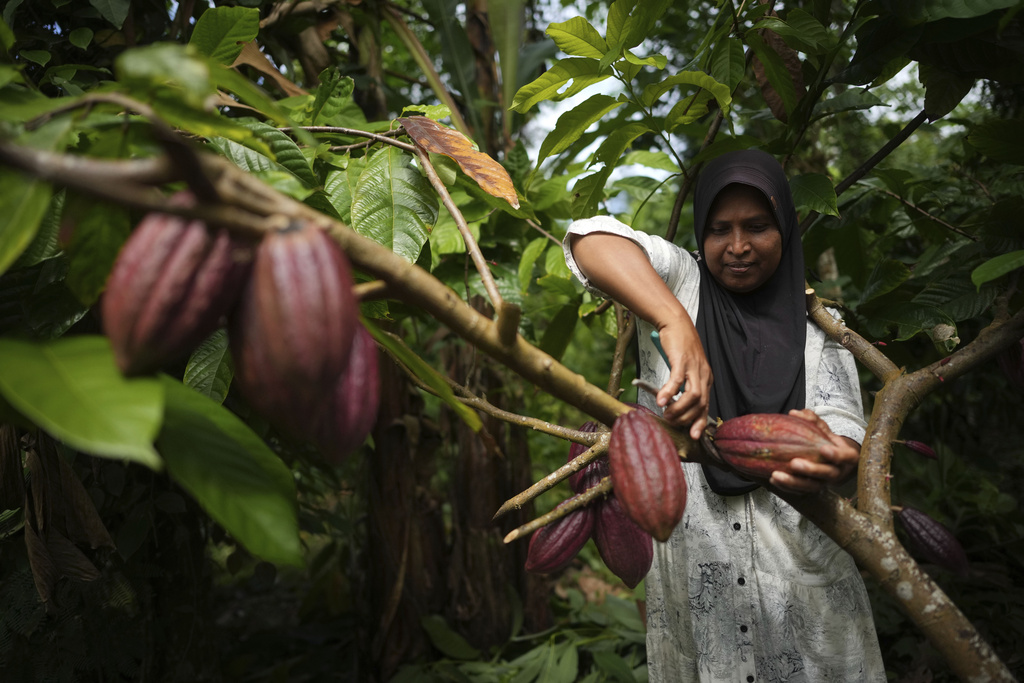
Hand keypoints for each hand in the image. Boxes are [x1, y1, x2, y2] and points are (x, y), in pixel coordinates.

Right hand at [654, 317, 712, 440]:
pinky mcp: (682, 359)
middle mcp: (703, 374)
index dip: (700, 422)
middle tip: (672, 423)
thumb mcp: (686, 367)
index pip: (706, 405)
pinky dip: (669, 392)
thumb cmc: (679, 346)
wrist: (676, 323)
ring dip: (679, 409)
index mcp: (705, 378)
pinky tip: (660, 400)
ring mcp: (694, 367)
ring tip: (666, 414)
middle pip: (700, 403)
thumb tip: (673, 402)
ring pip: (693, 395)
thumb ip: (684, 384)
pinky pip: (677, 380)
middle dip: (686, 418)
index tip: (693, 435)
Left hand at [769, 409, 859, 493]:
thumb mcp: (823, 428)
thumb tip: (794, 413)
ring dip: (793, 482)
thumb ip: (812, 419)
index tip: (824, 449)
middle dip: (811, 470)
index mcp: (846, 457)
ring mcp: (825, 483)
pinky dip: (786, 487)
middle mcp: (837, 472)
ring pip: (812, 487)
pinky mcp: (812, 488)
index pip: (846, 457)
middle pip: (827, 475)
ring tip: (776, 475)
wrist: (832, 459)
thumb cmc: (827, 441)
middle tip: (794, 463)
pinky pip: (800, 491)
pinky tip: (773, 479)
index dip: (837, 455)